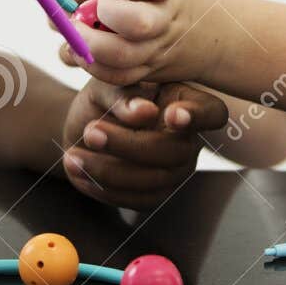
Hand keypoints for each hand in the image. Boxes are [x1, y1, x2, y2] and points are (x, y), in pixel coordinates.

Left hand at [56, 0, 227, 86]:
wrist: (218, 38)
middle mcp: (166, 21)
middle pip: (137, 23)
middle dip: (105, 14)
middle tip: (90, 6)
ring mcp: (157, 50)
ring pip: (121, 56)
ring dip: (90, 43)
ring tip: (76, 29)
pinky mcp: (148, 71)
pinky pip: (117, 75)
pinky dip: (93, 64)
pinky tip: (79, 49)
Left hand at [60, 77, 226, 208]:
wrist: (87, 122)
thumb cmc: (106, 96)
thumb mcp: (109, 85)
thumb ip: (126, 95)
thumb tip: (144, 112)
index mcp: (187, 102)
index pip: (211, 113)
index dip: (198, 116)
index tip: (171, 114)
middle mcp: (189, 140)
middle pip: (175, 152)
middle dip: (129, 145)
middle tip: (91, 131)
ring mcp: (175, 170)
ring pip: (153, 179)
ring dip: (109, 170)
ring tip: (73, 155)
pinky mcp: (155, 194)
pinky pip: (135, 199)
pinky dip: (102, 188)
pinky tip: (77, 170)